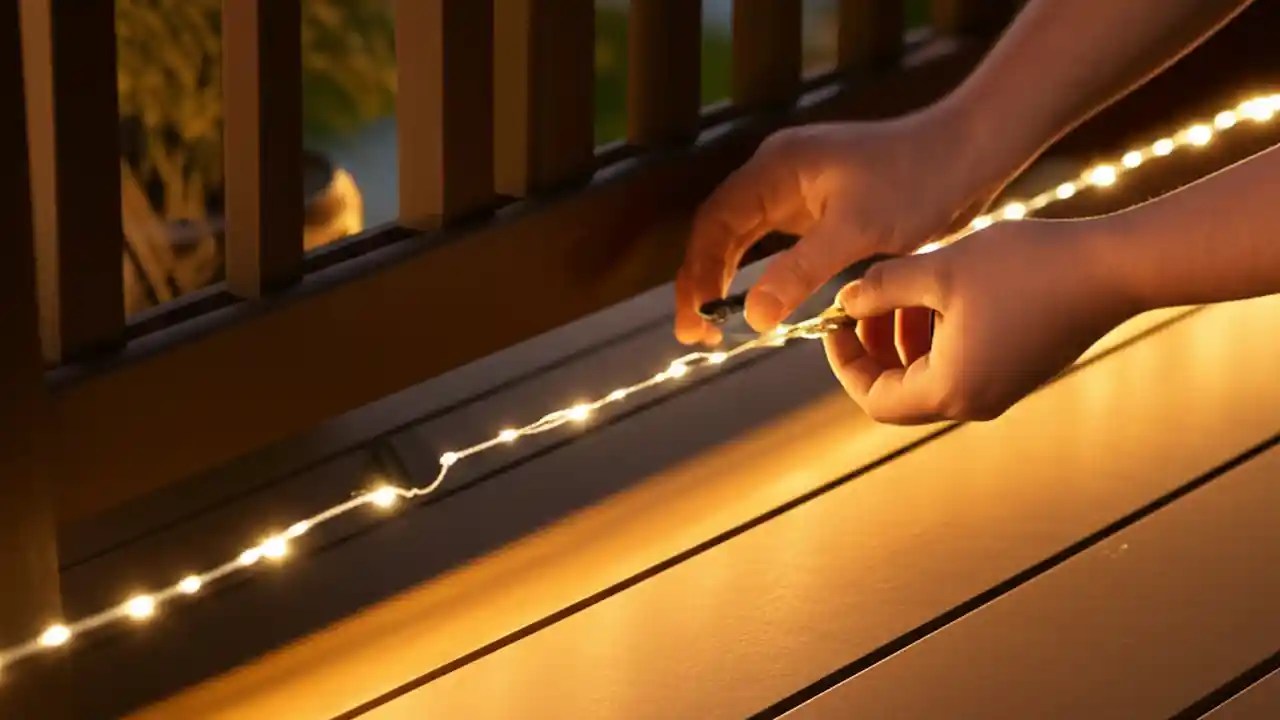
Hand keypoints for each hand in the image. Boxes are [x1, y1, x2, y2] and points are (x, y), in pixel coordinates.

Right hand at [674, 105, 1011, 345]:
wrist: (970, 152)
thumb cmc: (919, 182)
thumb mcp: (858, 233)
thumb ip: (800, 273)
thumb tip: (752, 318)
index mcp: (776, 167)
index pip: (715, 224)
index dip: (698, 275)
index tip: (696, 323)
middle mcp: (777, 171)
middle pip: (719, 230)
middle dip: (702, 283)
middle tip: (696, 336)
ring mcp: (796, 187)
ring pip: (742, 236)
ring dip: (725, 280)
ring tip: (716, 329)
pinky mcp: (818, 204)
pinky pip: (772, 241)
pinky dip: (759, 274)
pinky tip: (758, 304)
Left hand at [824, 219, 1136, 423]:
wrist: (1114, 265)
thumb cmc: (1025, 265)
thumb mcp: (938, 268)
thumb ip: (882, 288)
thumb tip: (844, 301)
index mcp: (950, 390)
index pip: (873, 397)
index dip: (844, 360)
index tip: (834, 320)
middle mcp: (975, 402)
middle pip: (898, 391)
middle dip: (872, 346)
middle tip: (863, 302)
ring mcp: (1000, 389)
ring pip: (927, 374)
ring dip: (903, 336)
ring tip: (901, 288)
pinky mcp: (1018, 370)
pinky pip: (959, 363)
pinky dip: (936, 335)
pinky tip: (940, 291)